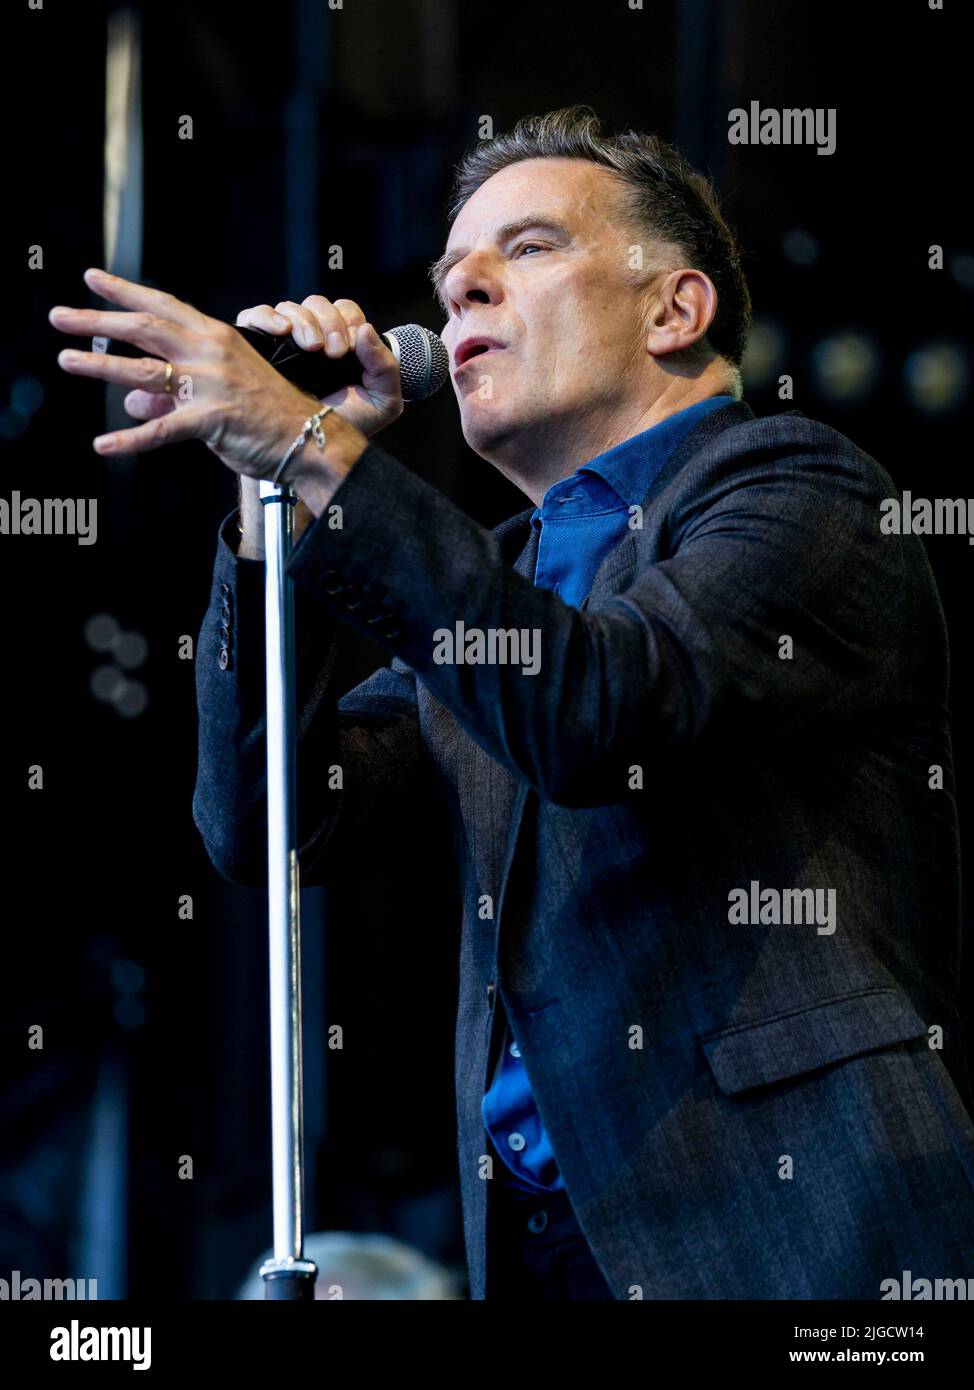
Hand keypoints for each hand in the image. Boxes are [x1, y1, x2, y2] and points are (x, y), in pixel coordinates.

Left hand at [48, 268, 371, 481]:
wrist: (310, 438)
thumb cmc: (266, 416)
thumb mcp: (216, 395)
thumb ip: (170, 394)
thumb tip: (129, 401)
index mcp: (216, 337)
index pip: (163, 307)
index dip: (124, 291)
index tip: (92, 278)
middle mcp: (211, 353)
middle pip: (144, 329)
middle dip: (97, 321)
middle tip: (60, 317)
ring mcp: (211, 385)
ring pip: (144, 372)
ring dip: (100, 366)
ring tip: (66, 361)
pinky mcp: (213, 419)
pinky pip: (162, 430)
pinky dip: (130, 440)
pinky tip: (103, 445)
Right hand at [235, 295, 403, 439]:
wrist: (316, 449)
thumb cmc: (348, 427)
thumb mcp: (383, 400)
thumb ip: (386, 366)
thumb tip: (365, 330)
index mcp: (342, 342)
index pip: (344, 309)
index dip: (348, 320)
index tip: (349, 350)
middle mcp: (312, 338)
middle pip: (317, 303)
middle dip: (329, 322)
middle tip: (334, 353)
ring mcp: (284, 342)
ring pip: (289, 307)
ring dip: (303, 321)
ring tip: (311, 347)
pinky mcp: (257, 348)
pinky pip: (254, 316)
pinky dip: (267, 317)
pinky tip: (282, 331)